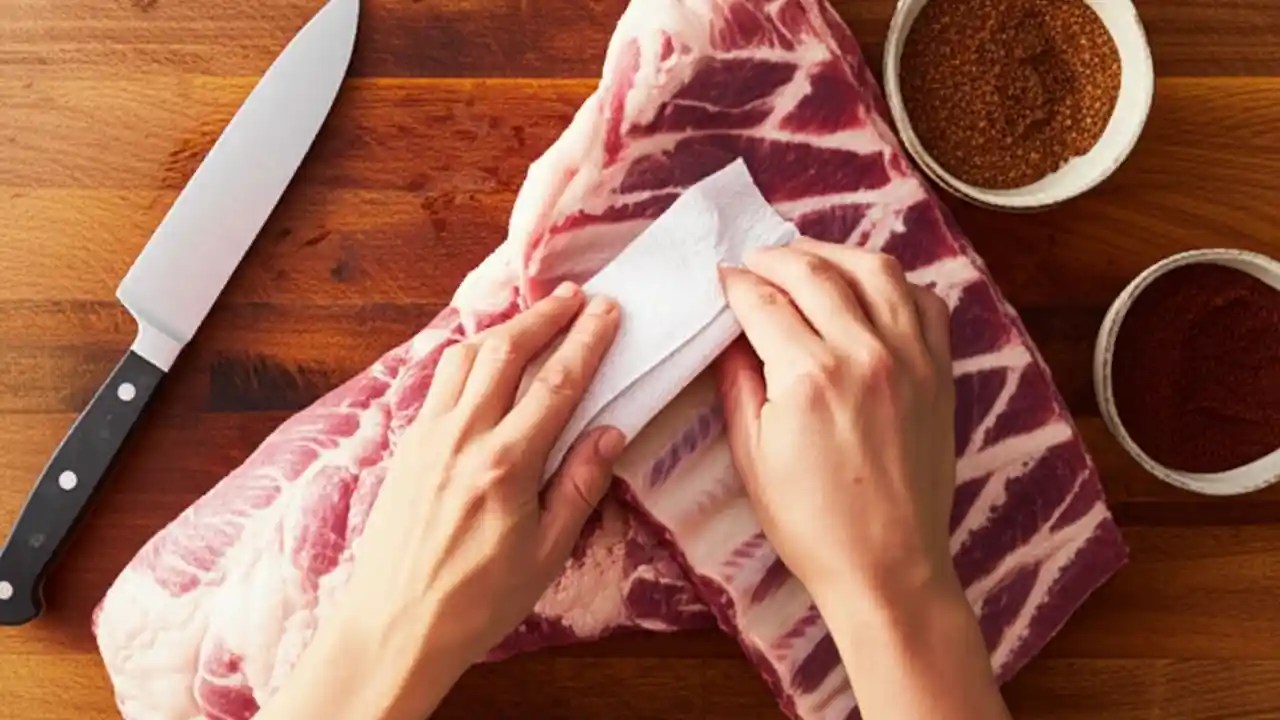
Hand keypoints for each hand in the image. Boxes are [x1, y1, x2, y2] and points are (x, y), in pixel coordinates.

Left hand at [262, 283, 623, 719]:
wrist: (394, 628)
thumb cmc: (477, 601)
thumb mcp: (547, 553)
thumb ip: (579, 486)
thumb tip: (610, 432)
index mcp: (504, 465)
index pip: (556, 383)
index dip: (586, 340)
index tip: (608, 310)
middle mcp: (461, 438)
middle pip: (507, 352)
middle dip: (546, 316)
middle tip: (577, 296)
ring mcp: (427, 437)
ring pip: (466, 358)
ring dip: (504, 329)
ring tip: (535, 316)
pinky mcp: (407, 446)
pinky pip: (439, 382)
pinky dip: (468, 357)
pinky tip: (484, 358)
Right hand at [716, 239, 956, 608]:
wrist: (886, 566)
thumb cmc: (810, 523)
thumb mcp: (751, 456)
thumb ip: (738, 383)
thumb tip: (732, 334)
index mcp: (807, 376)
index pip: (763, 301)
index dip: (736, 283)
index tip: (723, 278)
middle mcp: (862, 353)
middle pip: (814, 272)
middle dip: (776, 257)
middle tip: (755, 260)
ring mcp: (910, 358)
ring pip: (876, 269)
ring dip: (835, 253)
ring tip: (808, 258)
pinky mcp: (939, 372)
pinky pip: (924, 302)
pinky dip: (895, 283)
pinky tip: (870, 289)